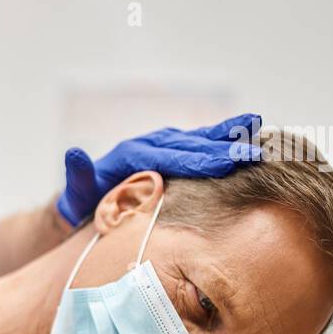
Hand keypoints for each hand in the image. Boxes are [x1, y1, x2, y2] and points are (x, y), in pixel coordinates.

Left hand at [56, 113, 261, 226]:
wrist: (86, 200)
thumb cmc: (84, 203)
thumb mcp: (78, 192)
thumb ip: (79, 175)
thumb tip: (73, 152)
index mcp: (129, 155)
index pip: (166, 155)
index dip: (195, 159)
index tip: (223, 162)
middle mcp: (148, 145)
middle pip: (187, 145)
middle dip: (219, 149)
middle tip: (253, 155)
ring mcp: (162, 146)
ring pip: (197, 138)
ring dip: (227, 136)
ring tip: (259, 131)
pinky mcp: (173, 151)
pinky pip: (200, 142)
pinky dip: (224, 136)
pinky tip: (252, 130)